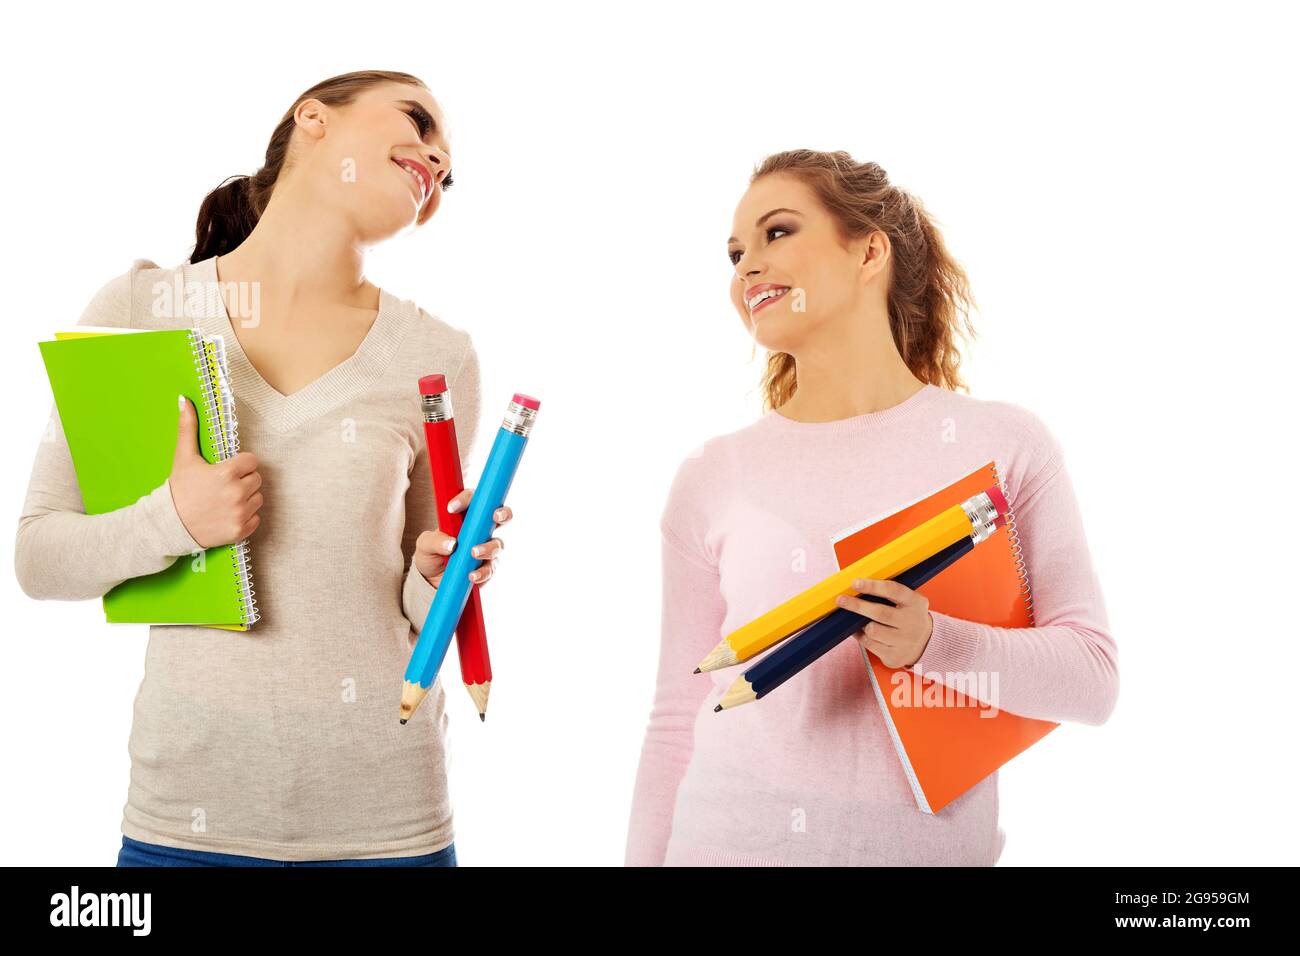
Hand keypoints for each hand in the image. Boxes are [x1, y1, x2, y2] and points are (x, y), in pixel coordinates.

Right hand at [169, 396, 263, 548]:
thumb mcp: (183, 457)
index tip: (227, 469)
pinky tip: (227, 513)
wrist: (168, 525)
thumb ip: (188, 428)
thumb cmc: (178, 489)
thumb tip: (184, 400)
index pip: (252, 461)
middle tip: (223, 485)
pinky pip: (255, 518)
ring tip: (224, 499)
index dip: (240, 464)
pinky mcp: (240, 531)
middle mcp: (237, 493)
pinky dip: (245, 517)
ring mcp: (239, 513)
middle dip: (243, 480)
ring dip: (246, 498)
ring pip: (258, 498)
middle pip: (256, 479)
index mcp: (227, 472)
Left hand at [412, 486, 512, 589]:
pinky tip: (471, 575)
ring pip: (498, 544)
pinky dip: (483, 572)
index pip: (472, 500)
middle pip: (501, 514)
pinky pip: (491, 568)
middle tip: (496, 517)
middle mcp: (481, 529)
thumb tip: (451, 544)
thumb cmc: (430, 555)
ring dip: (488, 547)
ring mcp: (487, 548)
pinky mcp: (488, 567)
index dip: (465, 499)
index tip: (450, 509)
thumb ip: (434, 541)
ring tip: (473, 553)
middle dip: (503, 513)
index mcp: (466, 516)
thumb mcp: (425, 545)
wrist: (432, 581)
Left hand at [835, 578, 933, 668]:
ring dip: (862, 625)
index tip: (855, 583)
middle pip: (880, 612)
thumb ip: (888, 593)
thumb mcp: (907, 601)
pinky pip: (869, 644)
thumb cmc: (907, 616)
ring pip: (872, 630)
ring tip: (862, 621)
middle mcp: (912, 622)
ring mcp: (904, 641)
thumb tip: (856, 586)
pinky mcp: (895, 656)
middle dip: (857, 606)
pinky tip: (862, 632)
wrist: (925, 643)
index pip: (893, 590)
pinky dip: (862, 636)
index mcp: (915, 603)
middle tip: (841, 600)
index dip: (872, 586)